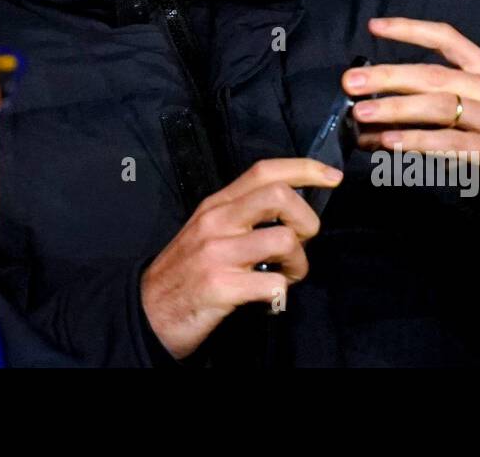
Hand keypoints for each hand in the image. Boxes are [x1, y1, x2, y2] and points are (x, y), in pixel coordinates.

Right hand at [141, 158, 341, 359]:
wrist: (147, 311)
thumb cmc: (185, 271)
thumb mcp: (208, 231)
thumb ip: (243, 216)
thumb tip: (291, 212)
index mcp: (216, 205)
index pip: (264, 171)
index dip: (304, 168)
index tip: (332, 176)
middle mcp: (216, 221)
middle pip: (279, 196)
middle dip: (307, 220)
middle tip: (302, 243)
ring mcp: (217, 253)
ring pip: (284, 240)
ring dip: (299, 263)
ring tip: (287, 275)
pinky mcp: (219, 286)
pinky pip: (273, 284)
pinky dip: (280, 293)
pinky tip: (268, 297)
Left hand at [347, 17, 479, 227]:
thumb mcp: (475, 111)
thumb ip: (431, 104)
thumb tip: (371, 106)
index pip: (448, 38)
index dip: (410, 29)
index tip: (373, 27)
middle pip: (434, 75)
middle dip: (388, 76)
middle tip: (350, 81)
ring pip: (440, 106)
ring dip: (395, 109)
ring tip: (360, 114)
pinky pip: (452, 143)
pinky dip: (418, 141)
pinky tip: (390, 143)